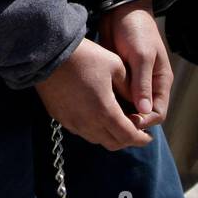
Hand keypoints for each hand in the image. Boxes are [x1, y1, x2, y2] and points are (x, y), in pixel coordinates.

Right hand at [35, 36, 153, 150]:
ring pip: (96, 139)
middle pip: (113, 143)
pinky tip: (97, 117)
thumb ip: (129, 87)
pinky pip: (81, 131)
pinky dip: (94, 130)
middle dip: (127, 140)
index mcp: (105, 111)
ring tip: (117, 124)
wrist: (49, 54)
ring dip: (110, 136)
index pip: (128, 136)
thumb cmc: (85, 56)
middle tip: (135, 132)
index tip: (148, 137)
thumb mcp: (115, 66)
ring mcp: (72, 122)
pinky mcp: (60, 118)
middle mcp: (88, 123)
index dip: (141, 139)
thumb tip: (138, 101)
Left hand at [98, 0, 171, 131]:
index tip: (126, 121)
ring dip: (116, 113)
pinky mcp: (117, 78)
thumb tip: (144, 111)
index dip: (144, 122)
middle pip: (141, 114)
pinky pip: (114, 96)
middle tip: (110, 122)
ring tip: (100, 116)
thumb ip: (142, 83)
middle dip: (128, 121)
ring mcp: (132, 82)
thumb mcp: (142, 55)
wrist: (120, 9)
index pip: (158, 113)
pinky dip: (108, 101)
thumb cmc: (137, 30)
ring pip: (126, 107)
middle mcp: (148, 86)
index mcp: (160, 82)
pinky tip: (94, 104)